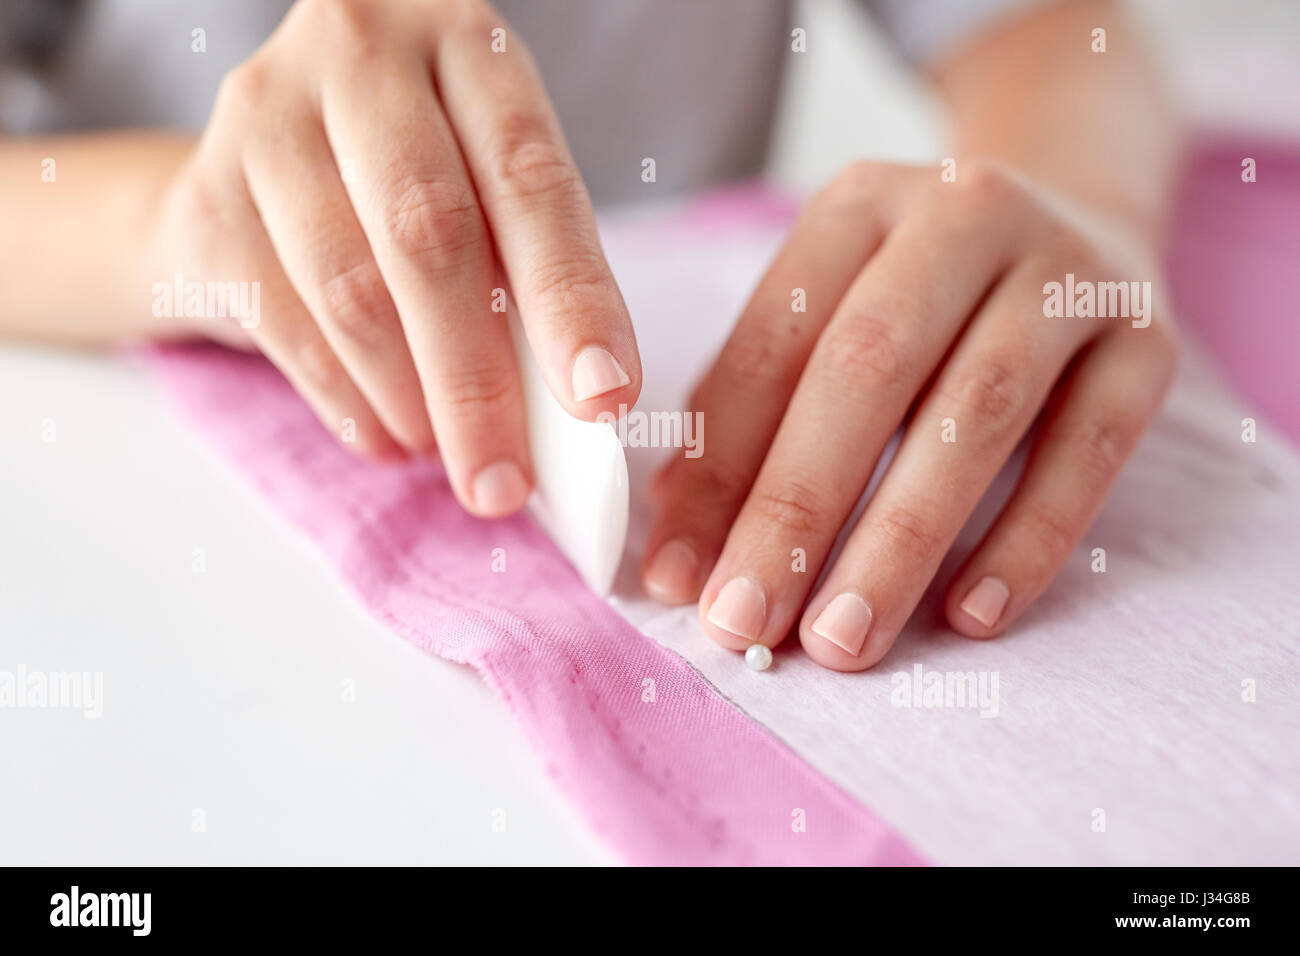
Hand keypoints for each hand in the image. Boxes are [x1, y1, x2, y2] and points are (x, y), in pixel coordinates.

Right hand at [149, 0, 638, 515]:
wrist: (266, 154)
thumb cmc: (418, 173)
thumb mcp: (490, 184)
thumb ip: (532, 270)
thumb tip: (580, 402)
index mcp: (460, 38)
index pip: (527, 178)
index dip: (570, 297)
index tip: (602, 397)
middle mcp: (355, 54)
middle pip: (426, 237)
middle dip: (476, 382)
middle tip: (506, 480)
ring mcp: (264, 117)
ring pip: (350, 292)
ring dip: (412, 403)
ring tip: (455, 457)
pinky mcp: (205, 196)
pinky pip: (284, 327)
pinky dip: (350, 404)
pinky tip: (391, 437)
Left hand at [641, 160, 1177, 670]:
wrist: (1083, 218)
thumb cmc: (922, 295)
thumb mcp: (831, 312)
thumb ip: (752, 413)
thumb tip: (680, 544)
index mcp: (860, 206)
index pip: (773, 347)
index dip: (717, 468)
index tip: (675, 575)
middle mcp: (965, 216)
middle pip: (867, 372)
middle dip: (795, 509)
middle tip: (745, 619)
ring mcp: (1068, 273)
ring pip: (977, 415)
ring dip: (900, 541)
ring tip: (842, 639)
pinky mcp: (1148, 342)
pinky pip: (1088, 450)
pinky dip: (1027, 539)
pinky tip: (969, 617)